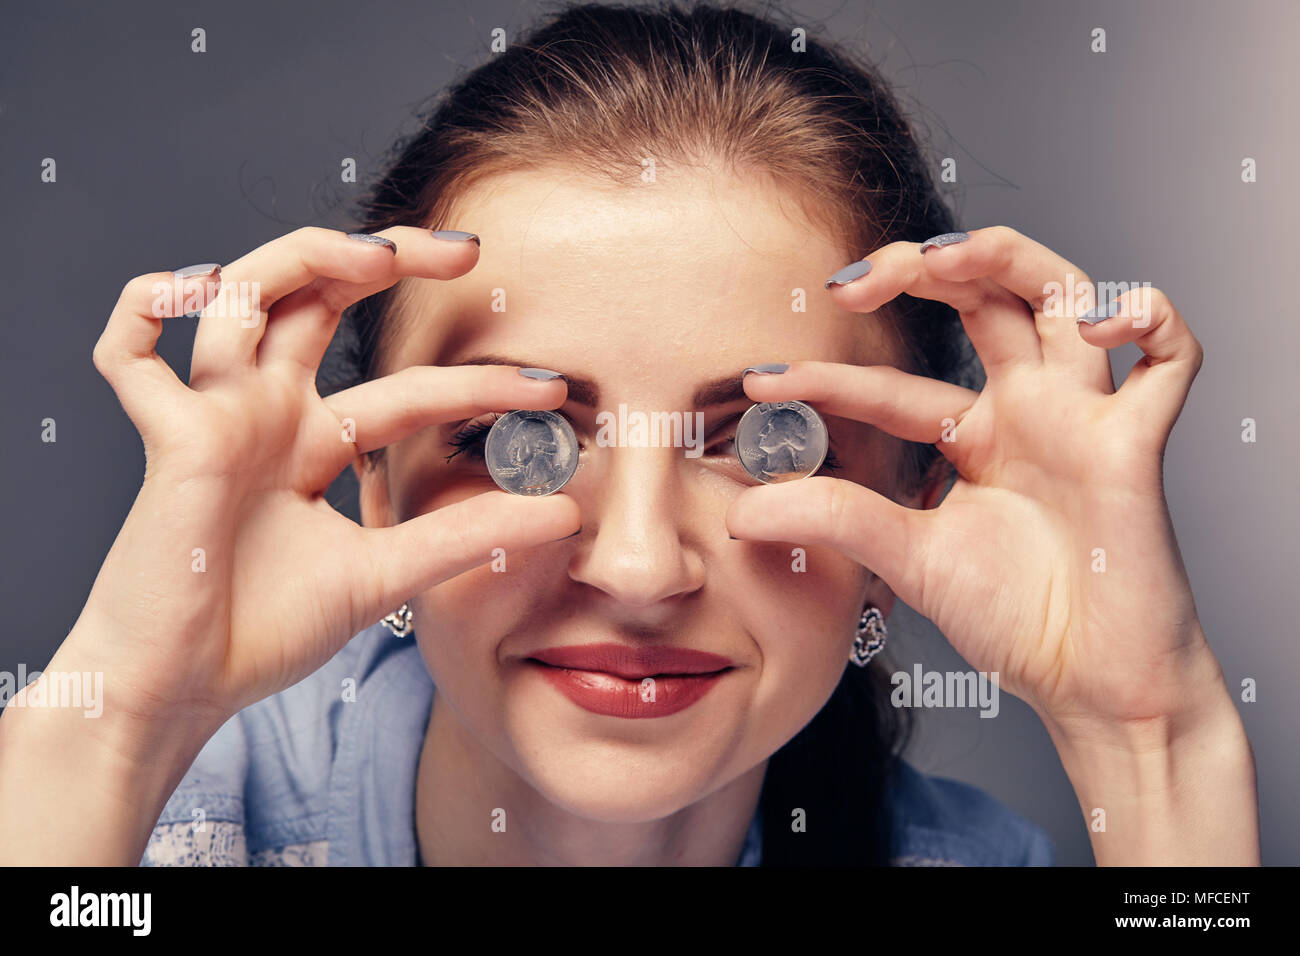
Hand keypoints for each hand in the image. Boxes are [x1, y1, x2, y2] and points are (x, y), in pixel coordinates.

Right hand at [74, 227, 580, 730]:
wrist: (182, 692)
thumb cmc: (262, 631)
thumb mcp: (387, 574)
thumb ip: (466, 536)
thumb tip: (567, 512)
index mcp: (310, 443)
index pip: (405, 392)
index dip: (476, 385)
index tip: (552, 389)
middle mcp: (265, 416)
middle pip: (318, 302)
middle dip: (386, 259)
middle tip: (469, 249)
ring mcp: (216, 420)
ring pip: (241, 299)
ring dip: (300, 259)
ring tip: (377, 254)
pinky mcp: (169, 441)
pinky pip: (128, 354)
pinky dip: (143, 307)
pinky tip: (196, 286)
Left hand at [728, 226, 1214, 731]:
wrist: (1091, 685)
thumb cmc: (1016, 619)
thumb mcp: (906, 558)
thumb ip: (834, 520)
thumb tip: (740, 510)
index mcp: (976, 436)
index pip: (894, 385)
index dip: (828, 379)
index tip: (759, 384)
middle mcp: (1030, 411)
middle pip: (986, 298)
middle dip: (920, 269)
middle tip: (847, 284)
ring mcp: (1083, 417)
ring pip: (1065, 294)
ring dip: (1008, 256)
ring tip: (945, 257)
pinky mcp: (1137, 441)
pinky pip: (1172, 357)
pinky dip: (1152, 315)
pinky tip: (1101, 316)